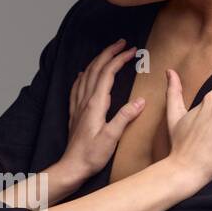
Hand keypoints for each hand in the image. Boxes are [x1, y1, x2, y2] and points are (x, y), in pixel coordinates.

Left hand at [60, 39, 146, 182]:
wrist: (72, 167)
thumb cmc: (91, 156)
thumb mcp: (112, 138)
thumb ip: (125, 118)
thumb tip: (140, 101)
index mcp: (95, 104)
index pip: (107, 73)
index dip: (119, 59)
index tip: (132, 50)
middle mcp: (85, 101)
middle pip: (96, 69)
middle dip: (109, 53)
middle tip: (122, 43)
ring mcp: (78, 106)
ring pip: (86, 75)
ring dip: (98, 60)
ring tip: (109, 52)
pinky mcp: (75, 113)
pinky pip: (77, 87)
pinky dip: (83, 76)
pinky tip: (82, 74)